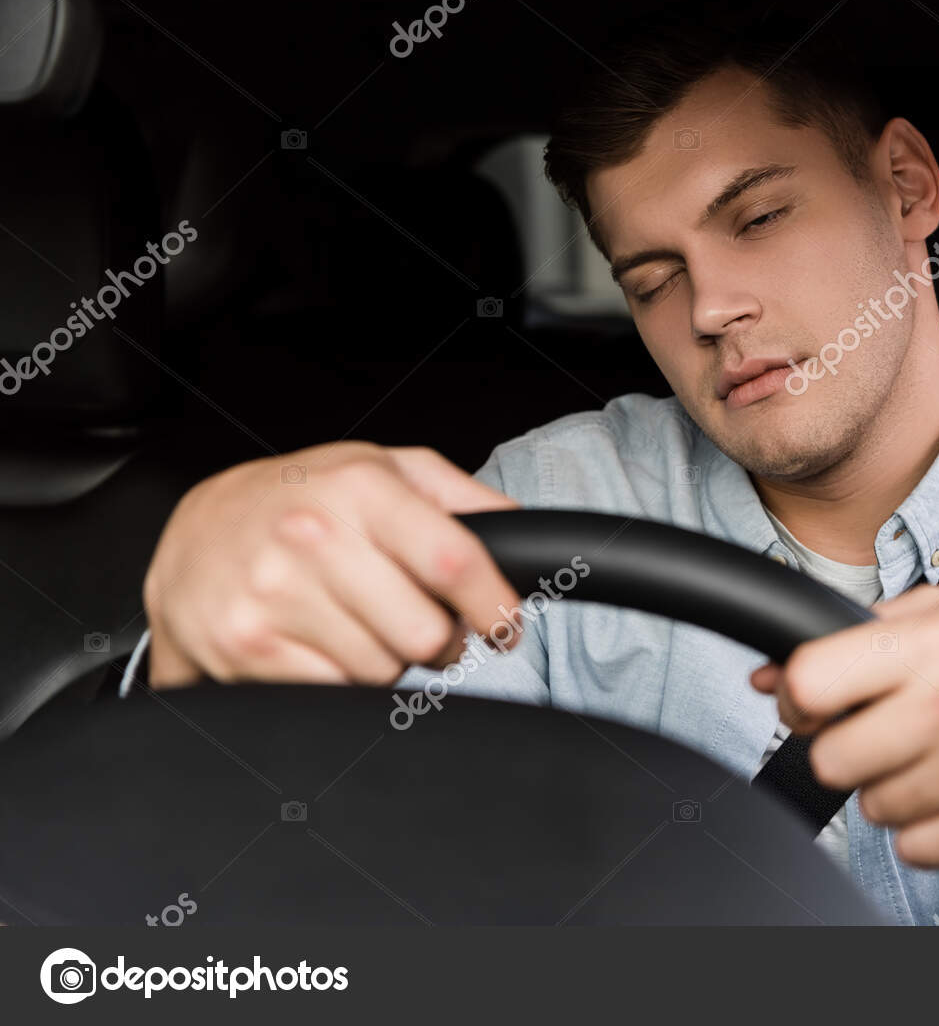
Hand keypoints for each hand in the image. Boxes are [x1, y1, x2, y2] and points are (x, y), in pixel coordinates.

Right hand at [144, 443, 522, 688]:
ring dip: (388, 659)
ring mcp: (275, 594)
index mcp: (360, 487)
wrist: (196, 533)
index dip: (495, 605)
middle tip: (423, 625)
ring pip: (383, 669)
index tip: (505, 626)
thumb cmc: (303, 498)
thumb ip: (460, 497)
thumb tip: (520, 532)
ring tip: (359, 622)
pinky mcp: (247, 645)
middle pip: (425, 632)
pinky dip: (343, 678)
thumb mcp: (383, 469)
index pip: (454, 560)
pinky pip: (335, 691)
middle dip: (441, 642)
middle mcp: (314, 536)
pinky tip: (325, 642)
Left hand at [753, 586, 938, 868]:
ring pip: (870, 808)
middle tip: (900, 736)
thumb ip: (863, 632)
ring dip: (900, 790)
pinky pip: (913, 849)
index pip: (811, 680)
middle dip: (854, 751)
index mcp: (936, 643)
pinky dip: (935, 831)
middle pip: (828, 759)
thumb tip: (770, 676)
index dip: (801, 700)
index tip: (822, 705)